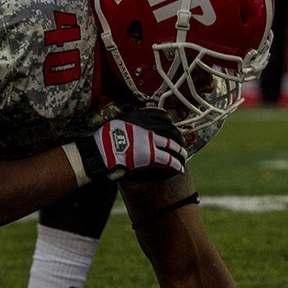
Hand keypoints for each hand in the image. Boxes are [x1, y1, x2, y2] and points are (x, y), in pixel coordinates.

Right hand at [70, 107, 186, 183]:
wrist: (103, 150)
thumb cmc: (105, 138)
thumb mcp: (116, 124)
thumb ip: (126, 125)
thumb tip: (126, 127)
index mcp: (140, 122)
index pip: (160, 119)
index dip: (168, 125)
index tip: (171, 129)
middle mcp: (148, 132)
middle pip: (169, 135)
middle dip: (177, 141)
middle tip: (182, 147)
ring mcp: (150, 143)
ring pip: (170, 147)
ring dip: (179, 154)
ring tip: (183, 159)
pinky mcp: (150, 156)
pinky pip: (167, 160)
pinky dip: (175, 164)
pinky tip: (180, 168)